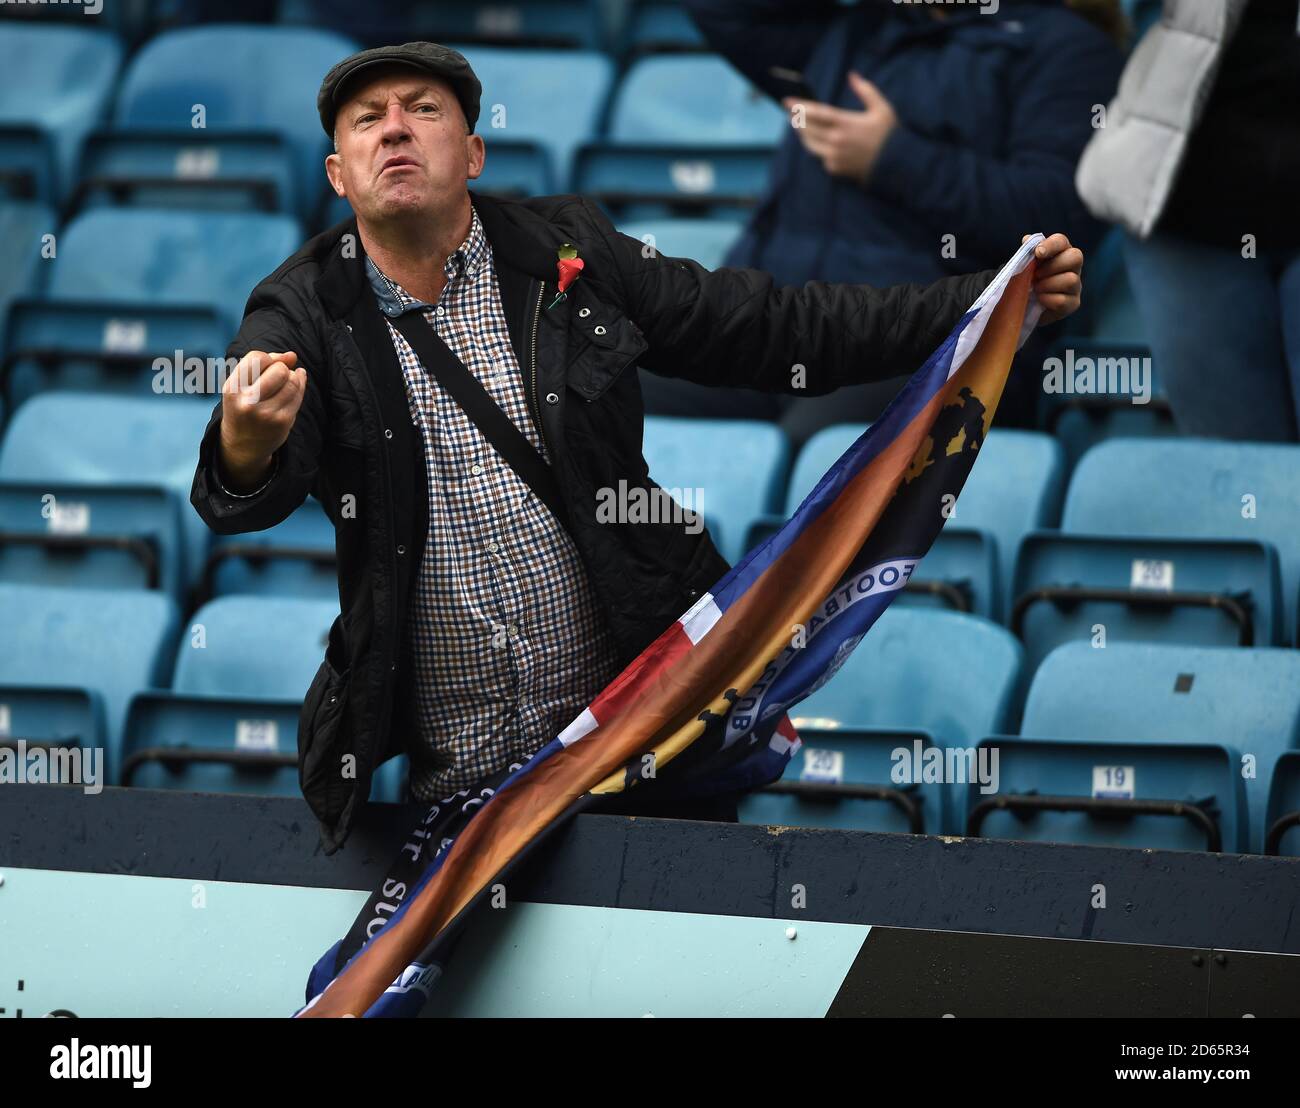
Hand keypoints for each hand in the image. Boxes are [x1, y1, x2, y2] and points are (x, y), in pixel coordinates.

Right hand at [219, 349, 306, 489]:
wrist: (242, 444)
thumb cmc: (244, 405)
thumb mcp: (242, 384)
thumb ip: (265, 364)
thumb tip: (292, 355)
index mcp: (232, 389)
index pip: (258, 358)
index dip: (269, 358)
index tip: (268, 366)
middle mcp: (247, 403)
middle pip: (279, 370)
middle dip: (283, 368)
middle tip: (278, 376)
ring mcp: (266, 414)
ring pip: (293, 382)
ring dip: (293, 377)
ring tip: (286, 382)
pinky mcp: (282, 422)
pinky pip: (299, 395)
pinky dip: (299, 387)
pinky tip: (294, 387)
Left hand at [782, 72, 897, 183]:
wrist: (896, 164)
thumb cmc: (889, 133)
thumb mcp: (881, 107)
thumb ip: (865, 90)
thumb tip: (852, 75)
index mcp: (847, 124)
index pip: (817, 113)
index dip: (800, 107)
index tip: (787, 101)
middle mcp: (837, 141)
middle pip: (808, 129)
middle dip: (796, 120)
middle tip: (790, 112)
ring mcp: (835, 157)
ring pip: (810, 145)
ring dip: (803, 135)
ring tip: (798, 126)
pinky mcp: (835, 168)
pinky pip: (820, 157)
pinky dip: (817, 148)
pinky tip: (815, 142)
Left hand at [1023, 234, 1082, 326]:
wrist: (1025, 307)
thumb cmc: (1027, 282)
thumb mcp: (1024, 267)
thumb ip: (1027, 253)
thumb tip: (1027, 239)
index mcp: (1061, 252)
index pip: (1062, 241)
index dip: (1051, 245)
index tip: (1038, 253)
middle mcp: (1073, 267)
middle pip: (1076, 257)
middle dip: (1052, 266)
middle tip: (1036, 274)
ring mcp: (1076, 285)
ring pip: (1071, 280)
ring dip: (1048, 284)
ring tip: (1036, 288)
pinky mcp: (1073, 303)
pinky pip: (1063, 300)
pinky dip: (1047, 300)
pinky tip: (1039, 299)